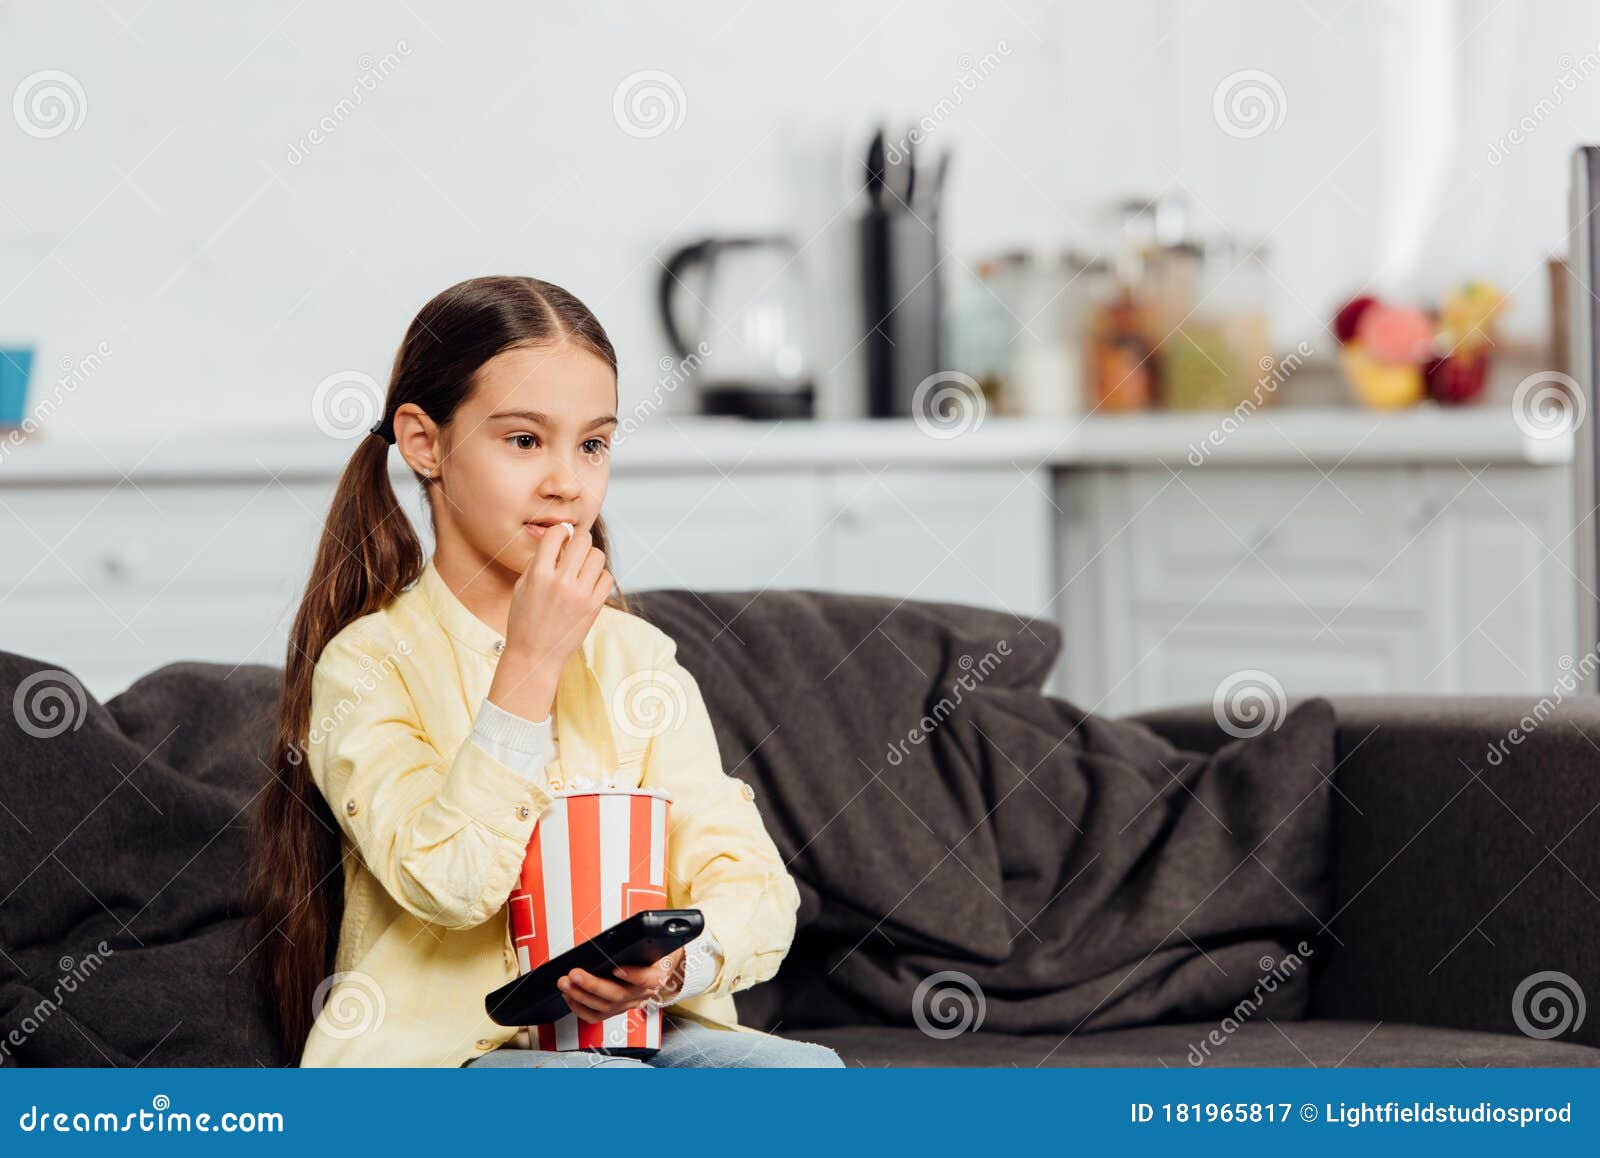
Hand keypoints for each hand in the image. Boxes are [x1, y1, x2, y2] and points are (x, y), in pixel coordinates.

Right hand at [488, 523, 613, 720]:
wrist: (535, 656)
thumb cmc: (524, 621)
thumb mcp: (522, 587)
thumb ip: (539, 562)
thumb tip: (559, 539)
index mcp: (538, 574)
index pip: (556, 534)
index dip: (560, 532)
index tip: (561, 538)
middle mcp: (561, 582)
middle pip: (582, 540)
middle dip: (579, 541)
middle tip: (575, 550)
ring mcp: (580, 595)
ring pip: (598, 556)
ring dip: (591, 558)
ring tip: (582, 568)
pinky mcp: (594, 607)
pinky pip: (607, 577)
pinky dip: (600, 576)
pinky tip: (589, 584)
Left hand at [557, 948, 685, 1023]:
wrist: (656, 965)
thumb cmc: (651, 952)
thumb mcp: (652, 942)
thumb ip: (640, 941)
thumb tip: (615, 938)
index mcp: (656, 976)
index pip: (647, 980)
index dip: (632, 976)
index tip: (616, 969)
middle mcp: (642, 993)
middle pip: (618, 994)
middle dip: (592, 985)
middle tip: (574, 974)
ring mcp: (628, 1004)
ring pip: (605, 1007)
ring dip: (581, 996)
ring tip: (566, 983)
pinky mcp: (615, 1010)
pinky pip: (597, 1016)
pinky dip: (580, 1007)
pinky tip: (569, 995)